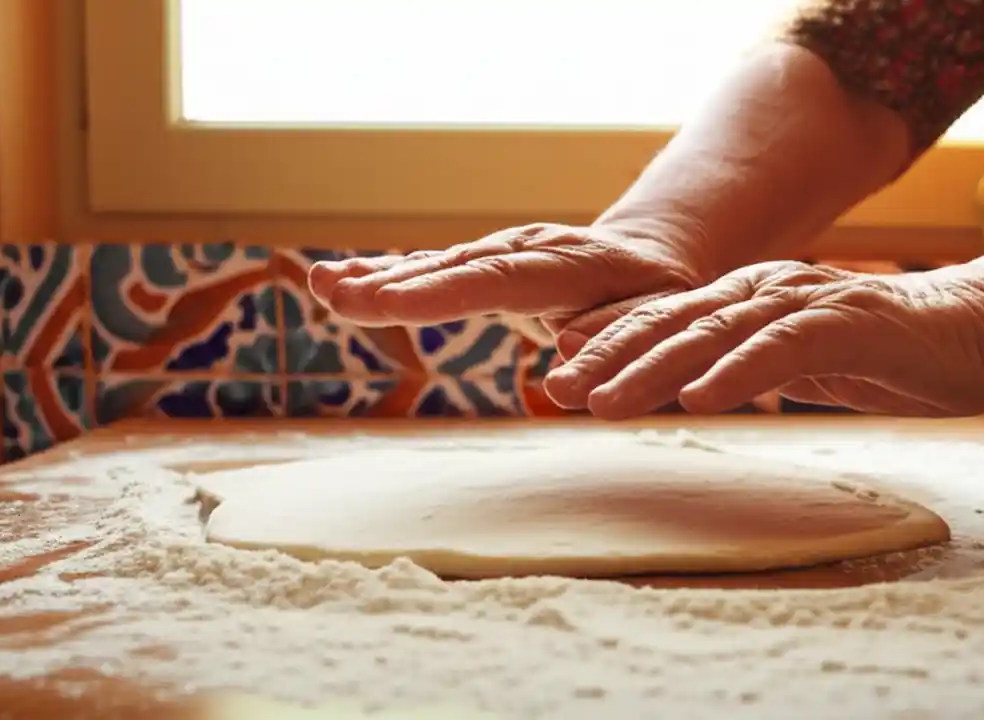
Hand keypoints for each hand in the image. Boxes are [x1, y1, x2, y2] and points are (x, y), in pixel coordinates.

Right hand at [306, 222, 708, 332]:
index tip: (390, 303)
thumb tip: (567, 347)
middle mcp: (522, 251)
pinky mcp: (480, 267)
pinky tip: (334, 281)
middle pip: (450, 268)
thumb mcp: (660, 317)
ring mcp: (497, 255)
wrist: (648, 260)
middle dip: (394, 284)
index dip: (441, 292)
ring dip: (376, 279)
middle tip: (336, 294)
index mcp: (566, 265)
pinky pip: (428, 273)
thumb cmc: (658, 300)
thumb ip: (619, 330)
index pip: (496, 278)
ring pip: (432, 267)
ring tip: (322, 285)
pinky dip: (383, 278)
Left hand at [543, 261, 983, 418]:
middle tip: (556, 391)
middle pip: (672, 323)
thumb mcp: (795, 363)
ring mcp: (805, 302)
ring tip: (605, 401)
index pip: (663, 322)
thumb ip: (743, 366)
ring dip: (656, 368)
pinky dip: (740, 371)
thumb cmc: (882, 350)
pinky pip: (784, 348)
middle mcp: (764, 291)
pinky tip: (702, 398)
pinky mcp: (849, 322)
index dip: (607, 347)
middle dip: (609, 358)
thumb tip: (689, 387)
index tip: (557, 379)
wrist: (980, 324)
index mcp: (746, 300)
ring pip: (714, 333)